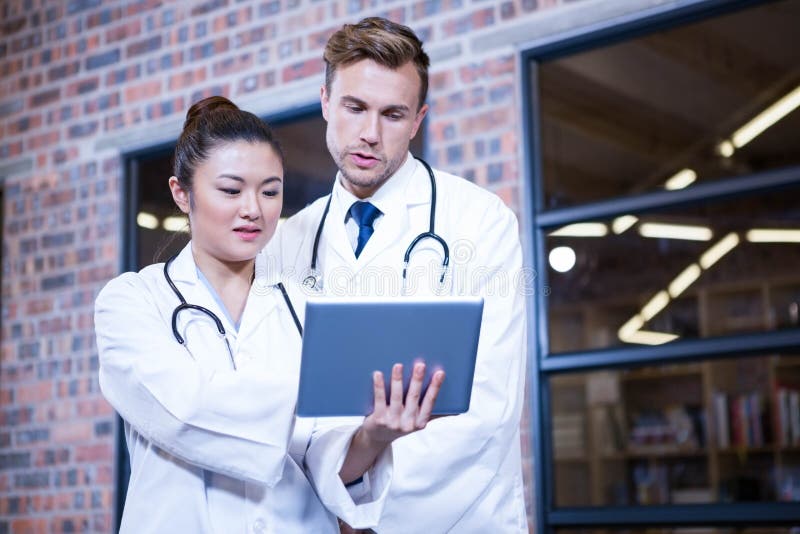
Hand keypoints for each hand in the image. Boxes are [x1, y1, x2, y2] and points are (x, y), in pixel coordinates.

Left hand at [338, 362, 444, 483]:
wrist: (377, 438)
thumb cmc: (401, 424)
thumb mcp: (418, 422)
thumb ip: (435, 413)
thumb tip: (458, 410)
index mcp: (420, 422)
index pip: (430, 402)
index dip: (435, 387)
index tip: (440, 373)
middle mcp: (408, 423)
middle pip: (413, 397)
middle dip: (417, 380)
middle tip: (420, 365)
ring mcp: (392, 422)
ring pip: (396, 397)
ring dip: (397, 380)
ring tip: (398, 365)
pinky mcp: (378, 420)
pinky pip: (379, 400)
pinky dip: (379, 386)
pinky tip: (378, 374)